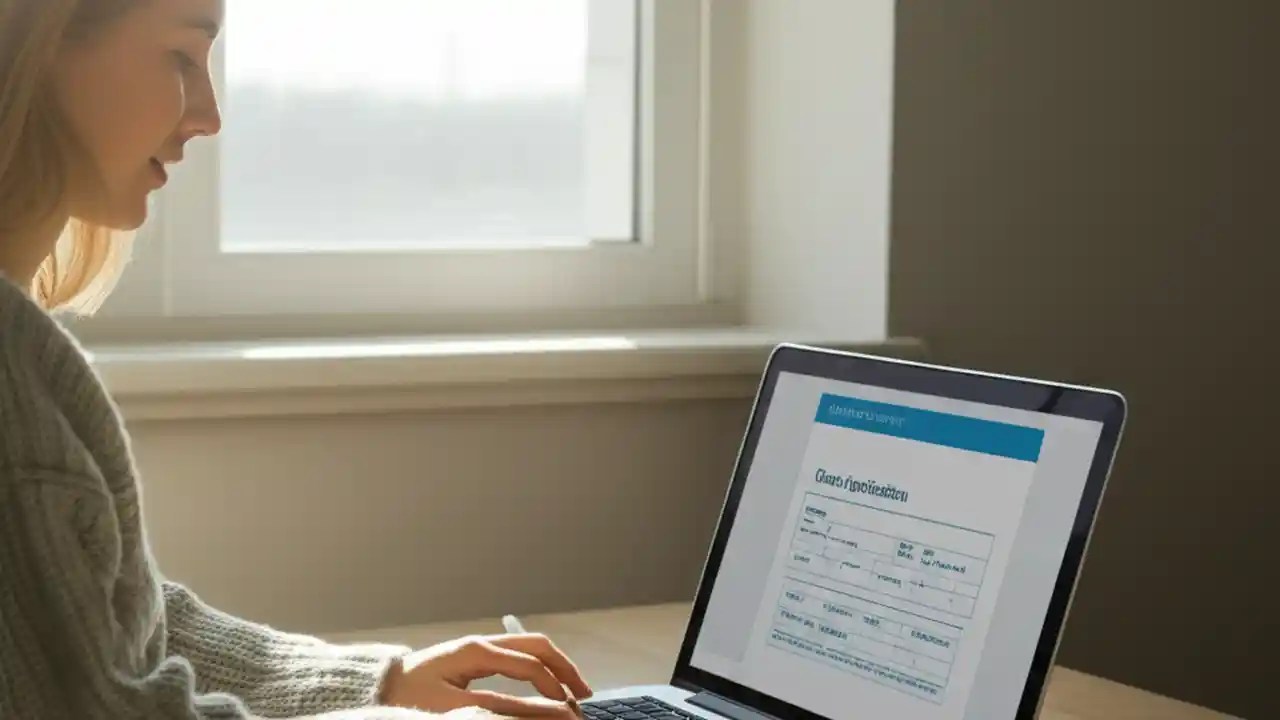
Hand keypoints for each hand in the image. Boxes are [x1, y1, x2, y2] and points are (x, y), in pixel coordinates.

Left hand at [380, 633, 592, 718]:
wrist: (378, 687)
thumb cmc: (409, 699)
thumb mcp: (455, 708)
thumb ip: (501, 710)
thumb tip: (543, 711)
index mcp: (477, 652)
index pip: (530, 667)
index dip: (555, 690)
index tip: (570, 714)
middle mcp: (483, 643)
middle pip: (537, 646)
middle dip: (565, 669)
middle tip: (584, 696)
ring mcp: (480, 646)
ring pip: (530, 647)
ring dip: (555, 666)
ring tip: (572, 691)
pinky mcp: (476, 655)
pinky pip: (517, 655)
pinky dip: (538, 668)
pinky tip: (545, 684)